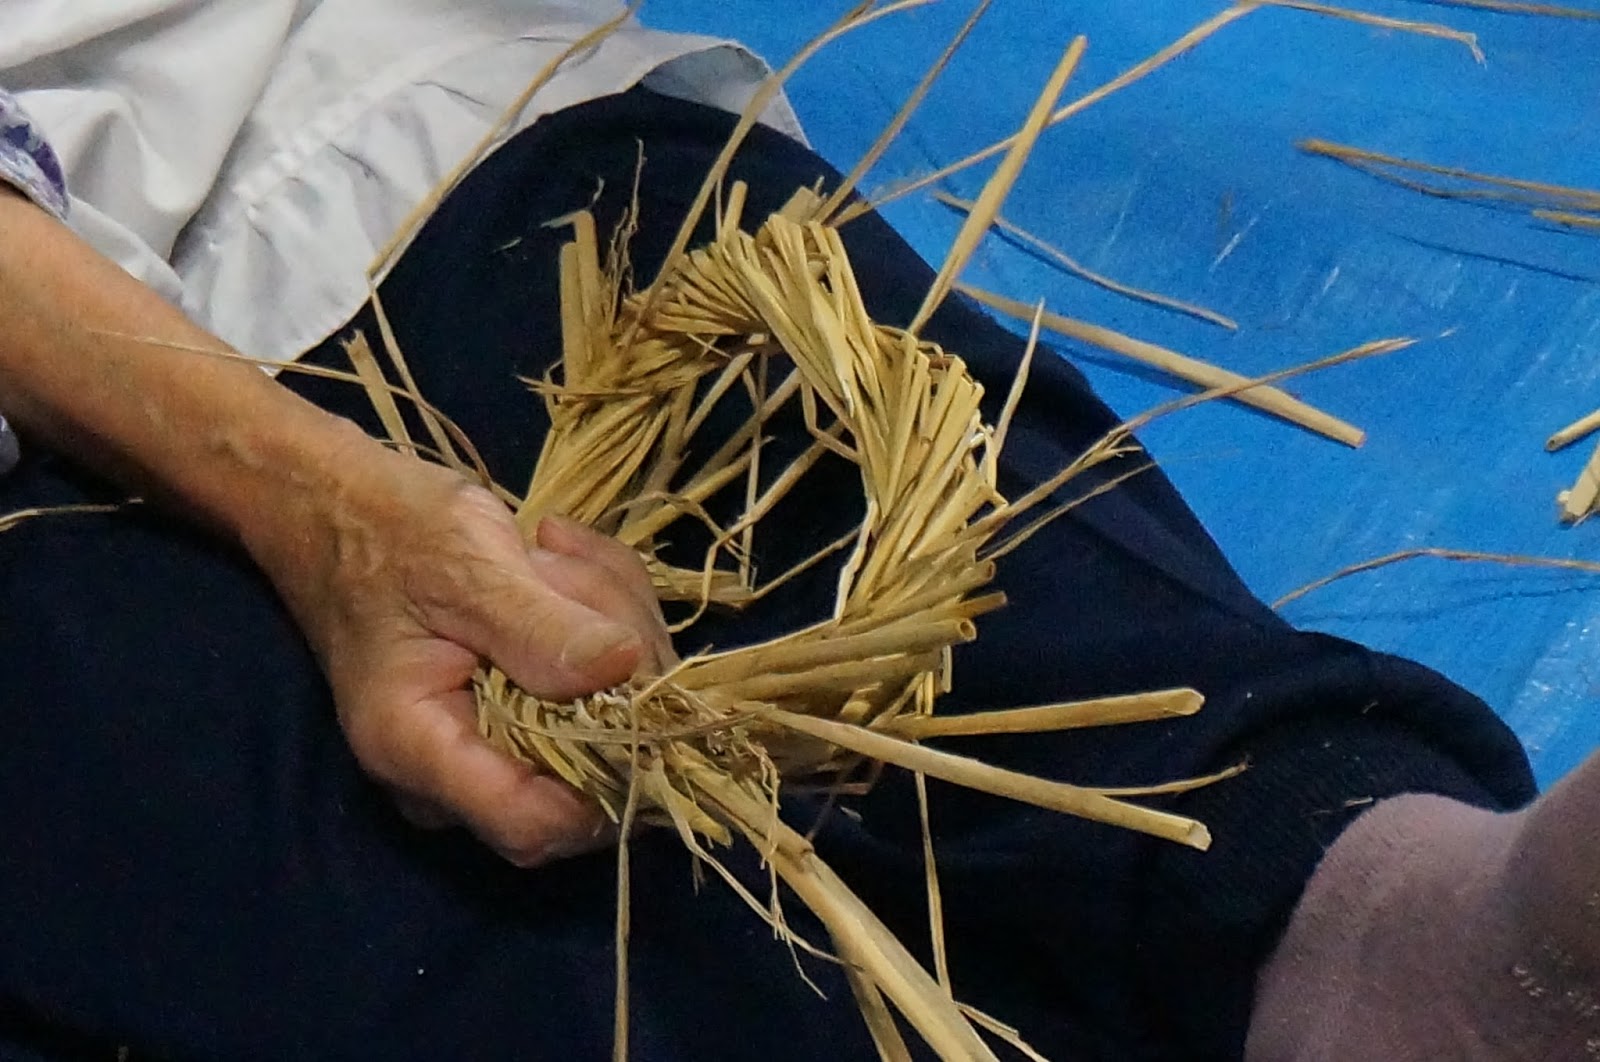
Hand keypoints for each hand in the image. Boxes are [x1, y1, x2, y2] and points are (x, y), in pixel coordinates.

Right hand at [253, 431, 673, 865]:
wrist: (339, 506)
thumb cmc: (387, 531)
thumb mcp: (465, 565)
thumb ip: (540, 628)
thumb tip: (626, 668)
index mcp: (418, 750)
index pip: (534, 826)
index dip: (611, 779)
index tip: (644, 687)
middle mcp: (453, 775)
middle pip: (586, 776)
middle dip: (615, 668)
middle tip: (573, 572)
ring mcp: (489, 750)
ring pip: (606, 725)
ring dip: (611, 626)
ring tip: (555, 552)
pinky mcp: (519, 718)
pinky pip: (595, 695)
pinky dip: (602, 622)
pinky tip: (562, 562)